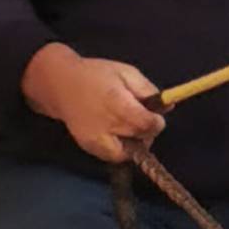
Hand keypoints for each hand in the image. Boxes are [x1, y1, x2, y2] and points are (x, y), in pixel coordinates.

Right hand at [23, 42, 163, 161]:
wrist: (61, 84)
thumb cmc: (96, 73)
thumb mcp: (126, 72)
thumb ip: (148, 89)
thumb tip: (168, 106)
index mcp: (117, 103)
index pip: (146, 124)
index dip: (156, 122)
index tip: (155, 116)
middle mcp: (106, 125)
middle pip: (139, 139)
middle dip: (146, 132)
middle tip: (141, 119)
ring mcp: (95, 140)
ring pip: (126, 154)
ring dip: (134, 144)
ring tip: (129, 128)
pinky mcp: (88, 147)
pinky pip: (112, 156)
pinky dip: (120, 149)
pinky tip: (118, 134)